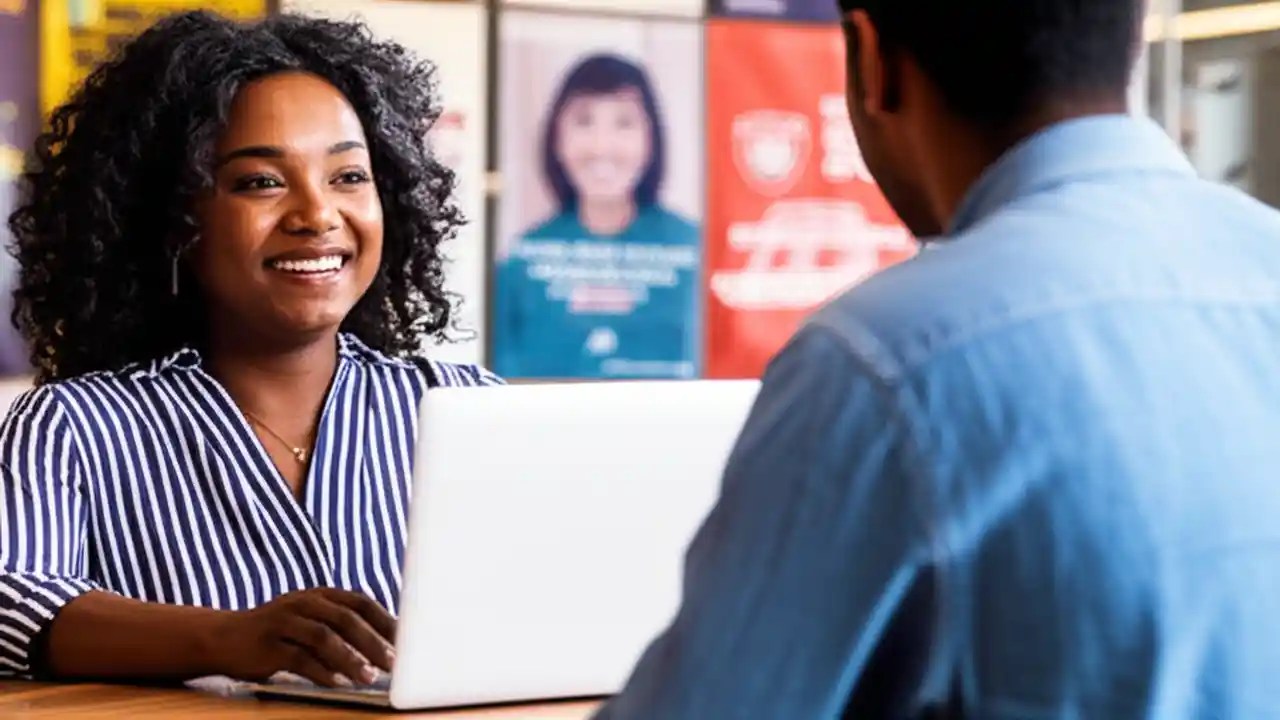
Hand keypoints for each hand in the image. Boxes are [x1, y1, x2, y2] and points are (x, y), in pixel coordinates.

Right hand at [210, 587, 396, 687]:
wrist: (223, 637)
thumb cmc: (278, 633)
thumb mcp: (310, 621)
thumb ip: (340, 628)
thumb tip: (384, 649)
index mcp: (320, 595)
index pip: (360, 603)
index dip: (385, 621)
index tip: (407, 642)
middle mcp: (304, 602)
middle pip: (346, 619)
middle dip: (373, 642)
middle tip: (393, 663)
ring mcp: (284, 621)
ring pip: (324, 637)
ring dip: (350, 658)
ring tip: (369, 677)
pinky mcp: (267, 644)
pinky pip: (299, 658)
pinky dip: (321, 672)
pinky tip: (337, 684)